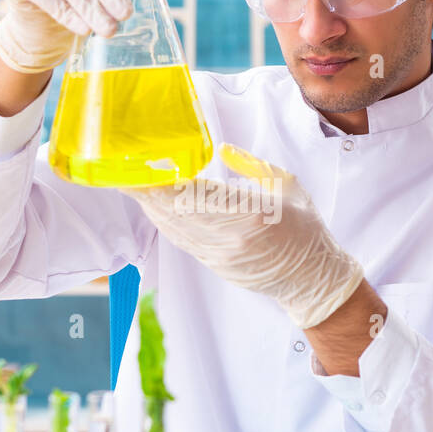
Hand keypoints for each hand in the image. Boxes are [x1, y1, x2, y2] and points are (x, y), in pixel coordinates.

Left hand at [119, 143, 364, 328]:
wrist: (312, 282)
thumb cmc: (306, 231)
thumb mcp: (288, 187)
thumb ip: (252, 166)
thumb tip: (223, 150)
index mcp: (252, 214)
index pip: (197, 193)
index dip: (166, 180)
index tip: (146, 163)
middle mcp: (230, 237)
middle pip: (175, 210)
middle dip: (145, 189)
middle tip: (120, 167)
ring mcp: (219, 254)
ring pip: (172, 226)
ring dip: (149, 203)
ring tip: (127, 180)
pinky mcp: (213, 264)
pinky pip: (180, 238)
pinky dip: (162, 219)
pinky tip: (150, 204)